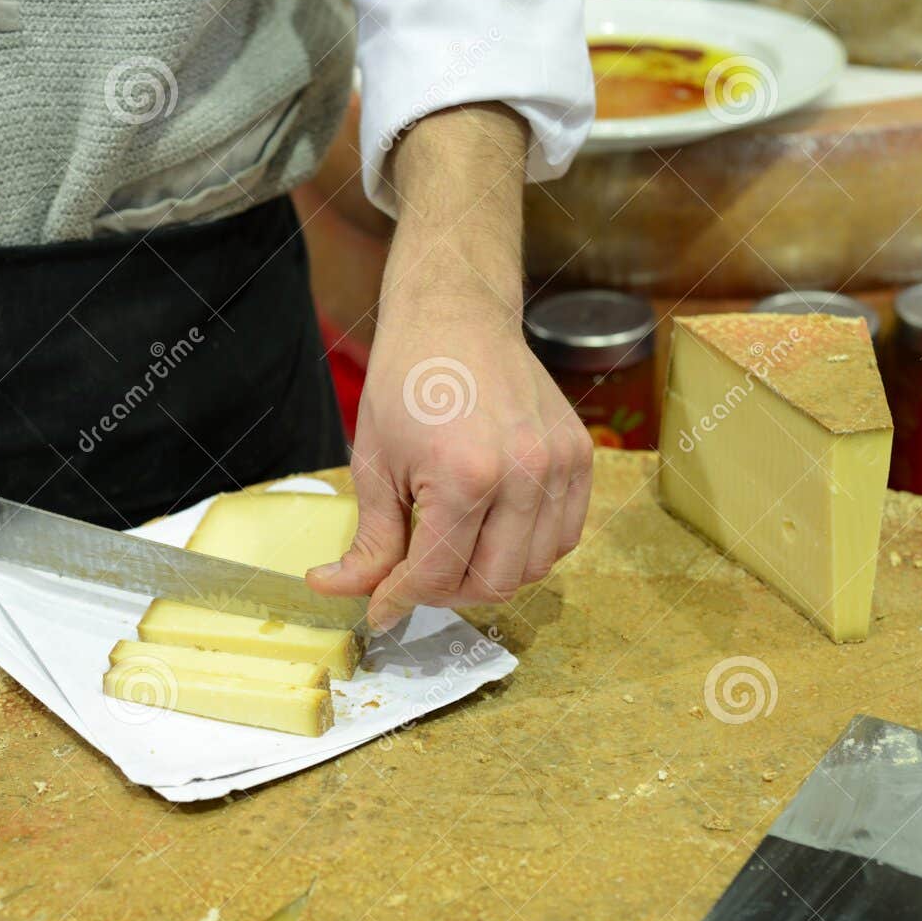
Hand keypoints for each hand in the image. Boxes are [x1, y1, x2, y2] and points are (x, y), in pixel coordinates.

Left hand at [304, 103, 592, 630]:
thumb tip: (341, 591)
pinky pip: (564, 535)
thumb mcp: (373, 465)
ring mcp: (560, 465)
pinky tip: (493, 531)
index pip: (439, 574)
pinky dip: (530, 549)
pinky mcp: (580, 456)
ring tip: (453, 551)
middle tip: (416, 577)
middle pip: (494, 582)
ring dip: (491, 574)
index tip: (380, 604)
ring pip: (535, 567)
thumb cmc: (407, 381)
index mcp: (466, 476)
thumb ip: (370, 541)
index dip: (402, 597)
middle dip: (448, 592)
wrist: (455, 316)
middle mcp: (525, 473)